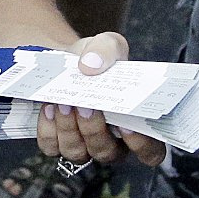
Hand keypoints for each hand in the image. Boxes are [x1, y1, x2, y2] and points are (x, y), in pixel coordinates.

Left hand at [37, 34, 165, 169]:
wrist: (65, 62)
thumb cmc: (97, 61)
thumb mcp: (108, 45)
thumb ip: (106, 50)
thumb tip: (91, 65)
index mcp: (135, 126)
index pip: (150, 152)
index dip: (141, 145)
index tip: (127, 125)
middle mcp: (111, 143)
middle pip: (106, 152)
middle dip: (93, 129)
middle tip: (84, 104)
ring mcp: (82, 147)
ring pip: (77, 152)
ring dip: (68, 128)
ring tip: (62, 101)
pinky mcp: (56, 144)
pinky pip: (52, 147)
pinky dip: (48, 128)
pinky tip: (48, 107)